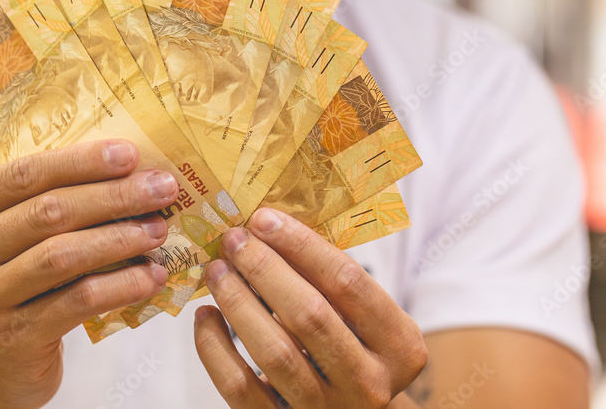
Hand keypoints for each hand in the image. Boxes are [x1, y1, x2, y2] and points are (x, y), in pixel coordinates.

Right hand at [0, 140, 177, 408]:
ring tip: (159, 230)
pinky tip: (151, 277)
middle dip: (114, 195)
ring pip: (62, 255)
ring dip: (121, 237)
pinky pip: (77, 301)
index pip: (23, 174)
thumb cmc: (6, 282)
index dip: (81, 161)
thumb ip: (42, 200)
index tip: (130, 154)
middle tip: (163, 187)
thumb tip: (125, 166)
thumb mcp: (4, 236)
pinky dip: (120, 285)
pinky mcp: (11, 339)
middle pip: (47, 211)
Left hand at [194, 208, 427, 407]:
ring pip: (274, 351)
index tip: (264, 219)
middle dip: (264, 268)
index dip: (302, 245)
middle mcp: (370, 384)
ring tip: (217, 270)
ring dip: (238, 302)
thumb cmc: (350, 351)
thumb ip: (330, 281)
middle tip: (233, 239)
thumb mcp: (363, 320)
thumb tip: (268, 225)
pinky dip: (215, 348)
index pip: (348, 282)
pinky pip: (240, 386)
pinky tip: (205, 316)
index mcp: (399, 346)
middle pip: (309, 314)